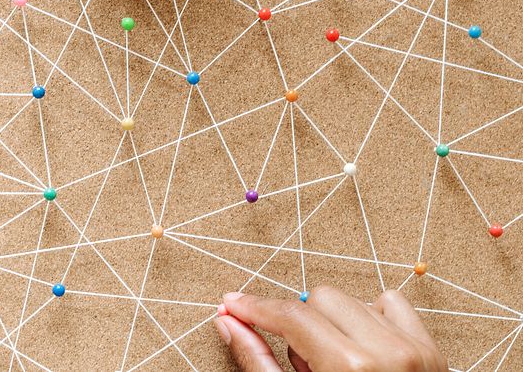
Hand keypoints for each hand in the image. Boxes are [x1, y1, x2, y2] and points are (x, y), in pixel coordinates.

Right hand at [215, 287, 446, 371]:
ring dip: (334, 322)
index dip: (255, 306)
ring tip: (336, 363)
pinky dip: (371, 318)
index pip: (291, 315)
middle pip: (320, 298)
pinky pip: (392, 304)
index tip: (234, 304)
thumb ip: (258, 361)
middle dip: (302, 322)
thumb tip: (229, 324)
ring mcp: (414, 350)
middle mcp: (388, 354)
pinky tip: (363, 347)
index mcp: (351, 371)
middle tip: (305, 363)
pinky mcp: (431, 350)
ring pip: (353, 299)